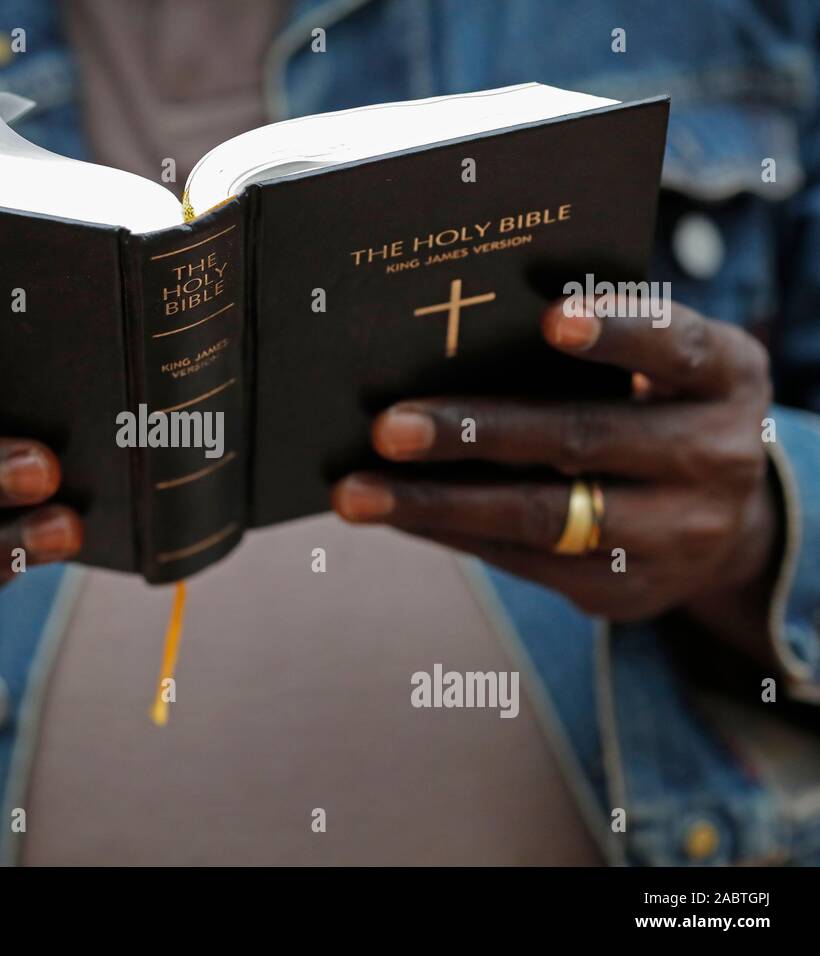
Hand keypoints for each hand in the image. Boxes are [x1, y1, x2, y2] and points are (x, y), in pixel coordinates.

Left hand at [332, 298, 779, 640]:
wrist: (729, 526)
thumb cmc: (658, 410)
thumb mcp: (662, 369)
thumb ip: (593, 347)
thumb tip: (454, 338)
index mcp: (726, 378)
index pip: (677, 347)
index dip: (618, 332)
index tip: (549, 320)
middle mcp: (714, 457)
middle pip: (584, 440)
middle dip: (476, 433)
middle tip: (388, 425)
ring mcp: (676, 534)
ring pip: (540, 517)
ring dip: (435, 503)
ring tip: (355, 492)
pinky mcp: (626, 590)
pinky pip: (521, 561)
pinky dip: (447, 531)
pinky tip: (392, 511)